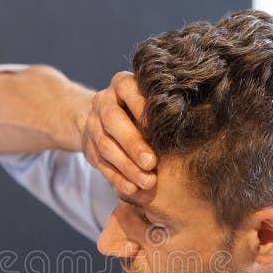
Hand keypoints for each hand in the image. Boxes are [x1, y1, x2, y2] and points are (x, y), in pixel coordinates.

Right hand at [81, 71, 156, 193]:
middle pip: (113, 121)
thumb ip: (159, 111)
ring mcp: (93, 126)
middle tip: (151, 163)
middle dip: (133, 144)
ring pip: (106, 147)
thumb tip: (183, 130)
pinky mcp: (89, 149)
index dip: (143, 109)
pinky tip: (133, 189)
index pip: (128, 90)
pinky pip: (102, 165)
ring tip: (147, 182)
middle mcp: (103, 102)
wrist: (103, 120)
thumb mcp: (148, 101)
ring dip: (128, 167)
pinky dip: (118, 179)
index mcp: (121, 84)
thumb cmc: (141, 110)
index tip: (160, 129)